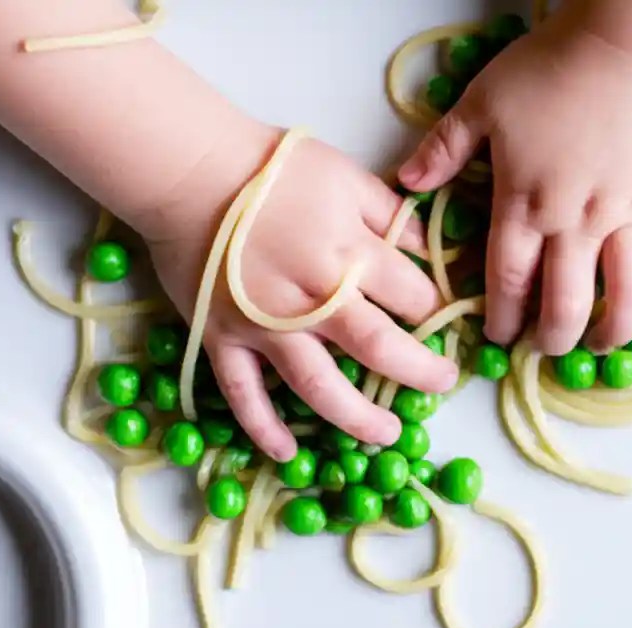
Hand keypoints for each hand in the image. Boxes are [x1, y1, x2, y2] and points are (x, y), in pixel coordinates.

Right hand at [146, 121, 456, 460]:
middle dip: (419, 371)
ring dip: (356, 417)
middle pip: (379, 349)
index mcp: (350, 255)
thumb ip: (391, 217)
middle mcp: (313, 301)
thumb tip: (428, 253)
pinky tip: (287, 452)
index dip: (434, 310)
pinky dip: (263, 426)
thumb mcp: (347, 177)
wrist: (190, 172)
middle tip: (442, 384)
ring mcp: (266, 328)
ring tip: (386, 434)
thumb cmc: (271, 170)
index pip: (412, 296)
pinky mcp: (224, 339)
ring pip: (319, 385)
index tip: (441, 320)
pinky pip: (244, 393)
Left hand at [398, 13, 631, 355]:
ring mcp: (629, 216)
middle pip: (566, 304)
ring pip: (626, 295)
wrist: (629, 44)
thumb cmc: (551, 69)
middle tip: (545, 350)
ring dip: (613, 328)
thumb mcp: (482, 103)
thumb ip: (444, 149)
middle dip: (552, 339)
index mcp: (526, 207)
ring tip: (604, 343)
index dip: (502, 318)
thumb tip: (407, 184)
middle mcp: (577, 225)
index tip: (497, 337)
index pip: (509, 282)